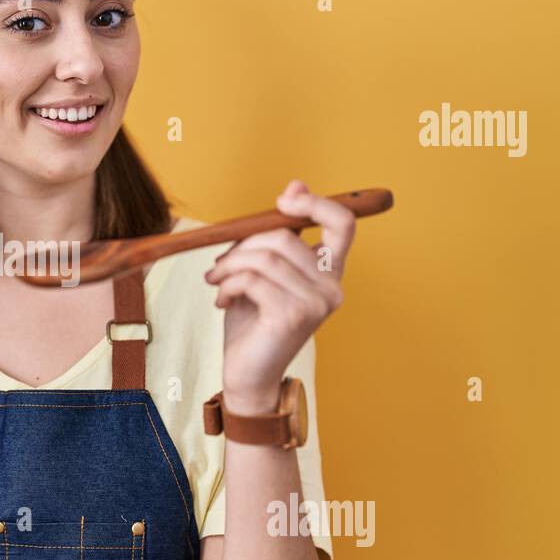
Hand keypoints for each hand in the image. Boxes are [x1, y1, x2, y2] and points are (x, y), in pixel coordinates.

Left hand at [203, 179, 355, 412]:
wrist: (248, 376)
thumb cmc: (253, 325)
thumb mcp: (262, 274)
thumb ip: (276, 237)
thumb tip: (295, 184)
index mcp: (329, 274)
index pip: (343, 224)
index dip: (316, 203)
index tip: (284, 200)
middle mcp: (332, 288)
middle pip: (286, 237)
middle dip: (244, 244)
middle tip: (220, 263)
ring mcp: (317, 303)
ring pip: (265, 257)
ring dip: (230, 265)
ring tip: (216, 280)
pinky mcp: (294, 315)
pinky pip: (253, 279)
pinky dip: (228, 284)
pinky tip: (221, 300)